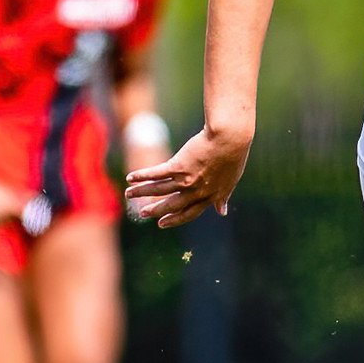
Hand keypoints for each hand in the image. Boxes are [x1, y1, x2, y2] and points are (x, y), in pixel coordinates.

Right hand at [124, 126, 251, 228]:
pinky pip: (156, 174)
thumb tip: (222, 212)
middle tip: (142, 213)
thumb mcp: (230, 181)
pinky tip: (130, 178)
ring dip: (141, 192)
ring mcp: (186, 180)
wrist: (230, 139)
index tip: (162, 223)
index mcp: (209, 196)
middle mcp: (196, 191)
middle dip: (155, 210)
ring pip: (159, 189)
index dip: (175, 219)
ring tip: (129, 194)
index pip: (189, 213)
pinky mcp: (178, 166)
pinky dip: (141, 176)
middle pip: (171, 204)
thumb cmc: (234, 156)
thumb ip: (222, 197)